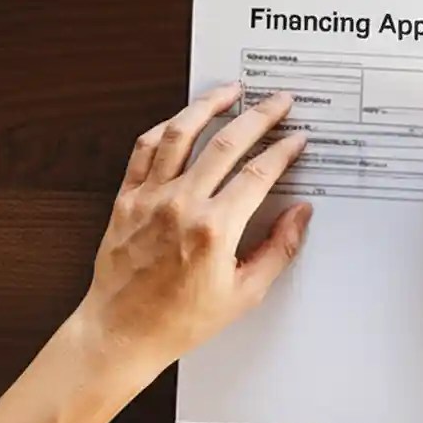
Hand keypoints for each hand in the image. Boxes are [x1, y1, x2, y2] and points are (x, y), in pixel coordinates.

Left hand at [74, 82, 313, 370]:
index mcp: (214, 230)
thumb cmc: (180, 320)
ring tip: (230, 90)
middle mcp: (181, 205)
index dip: (282, 150)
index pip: (258, 174)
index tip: (296, 139)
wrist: (122, 332)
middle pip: (227, 143)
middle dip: (259, 116)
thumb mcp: (243, 294)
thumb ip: (277, 250)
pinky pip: (145, 149)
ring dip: (209, 105)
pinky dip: (166, 127)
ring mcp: (150, 198)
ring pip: (182, 133)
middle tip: (278, 102)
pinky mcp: (126, 198)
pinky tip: (182, 118)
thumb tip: (300, 215)